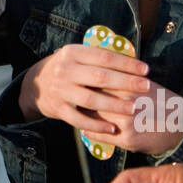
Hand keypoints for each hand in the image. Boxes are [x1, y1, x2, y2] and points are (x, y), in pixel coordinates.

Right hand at [20, 44, 182, 155]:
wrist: (36, 85)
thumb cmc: (68, 69)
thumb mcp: (78, 56)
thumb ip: (99, 58)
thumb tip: (132, 61)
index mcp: (73, 53)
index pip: (104, 57)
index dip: (126, 64)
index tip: (145, 69)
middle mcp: (65, 70)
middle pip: (100, 77)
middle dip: (126, 82)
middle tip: (146, 87)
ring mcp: (61, 90)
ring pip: (91, 99)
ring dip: (114, 105)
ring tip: (134, 108)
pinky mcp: (58, 109)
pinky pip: (80, 119)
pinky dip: (97, 125)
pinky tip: (113, 129)